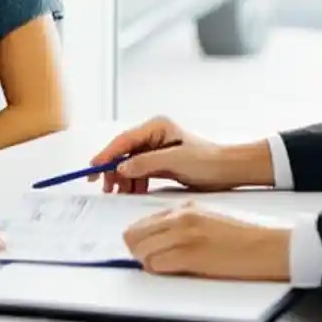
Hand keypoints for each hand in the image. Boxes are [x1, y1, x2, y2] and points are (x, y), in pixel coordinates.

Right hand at [90, 116, 271, 193]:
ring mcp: (157, 149)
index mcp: (157, 127)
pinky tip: (133, 192)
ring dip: (123, 178)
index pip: (124, 140)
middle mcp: (154, 136)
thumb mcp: (174, 161)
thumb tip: (120, 167)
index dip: (106, 154)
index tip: (93, 169)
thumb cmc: (207, 161)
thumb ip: (145, 163)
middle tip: (106, 187)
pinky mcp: (161, 162)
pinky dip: (134, 182)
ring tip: (119, 193)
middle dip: (113, 170)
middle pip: (124, 152)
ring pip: (130, 164)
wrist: (228, 170)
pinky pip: (140, 172)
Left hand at [124, 202, 288, 279]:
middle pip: (134, 235)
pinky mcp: (189, 255)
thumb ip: (182, 223)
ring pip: (141, 250)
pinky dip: (158, 270)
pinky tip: (172, 269)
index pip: (143, 222)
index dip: (140, 239)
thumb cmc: (242, 237)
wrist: (265, 246)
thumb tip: (159, 238)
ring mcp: (184, 235)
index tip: (144, 248)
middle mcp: (180, 218)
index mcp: (184, 208)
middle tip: (149, 260)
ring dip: (147, 262)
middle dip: (137, 250)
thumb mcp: (207, 218)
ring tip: (162, 265)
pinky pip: (156, 264)